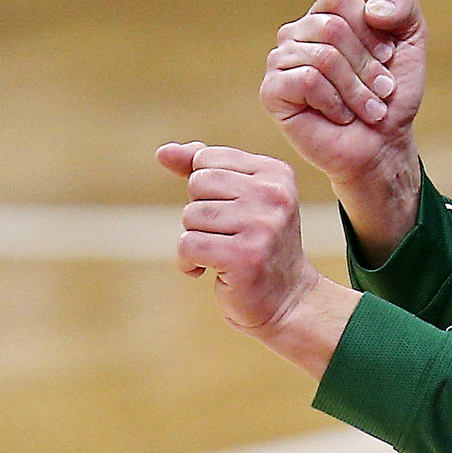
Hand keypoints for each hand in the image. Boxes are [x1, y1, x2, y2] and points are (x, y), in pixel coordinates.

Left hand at [157, 141, 323, 332]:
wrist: (288, 299)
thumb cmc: (257, 246)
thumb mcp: (239, 198)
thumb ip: (203, 169)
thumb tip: (163, 152)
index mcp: (275, 173)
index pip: (207, 159)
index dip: (205, 189)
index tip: (230, 212)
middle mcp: (273, 195)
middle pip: (197, 184)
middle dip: (199, 213)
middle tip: (227, 235)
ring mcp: (262, 225)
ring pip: (190, 216)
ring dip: (196, 240)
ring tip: (223, 253)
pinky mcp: (245, 256)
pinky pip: (188, 246)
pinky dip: (188, 263)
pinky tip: (208, 271)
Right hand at [261, 0, 426, 261]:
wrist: (384, 146)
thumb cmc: (392, 96)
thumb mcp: (412, 40)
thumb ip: (402, 2)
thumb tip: (371, 8)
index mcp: (325, 15)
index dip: (371, 30)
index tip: (386, 57)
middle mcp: (297, 34)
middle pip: (333, 27)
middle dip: (367, 66)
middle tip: (381, 91)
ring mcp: (280, 61)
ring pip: (324, 57)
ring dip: (357, 90)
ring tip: (368, 109)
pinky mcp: (272, 91)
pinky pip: (306, 81)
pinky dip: (335, 103)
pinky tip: (340, 116)